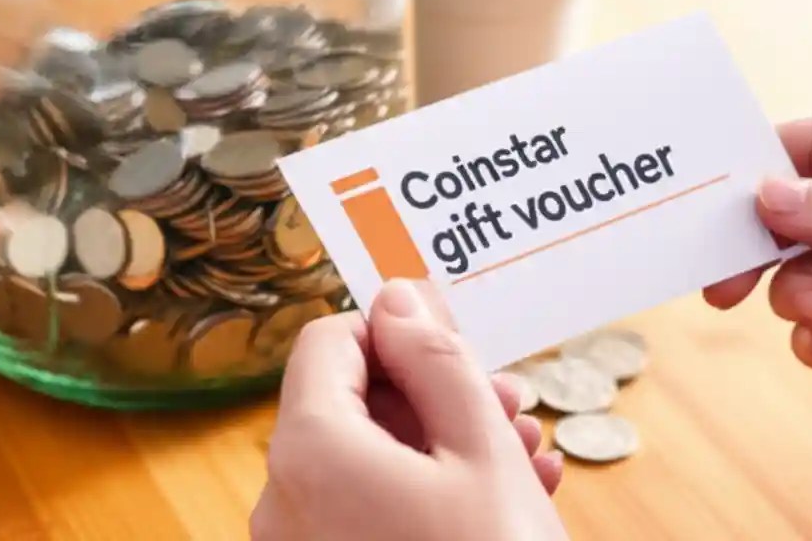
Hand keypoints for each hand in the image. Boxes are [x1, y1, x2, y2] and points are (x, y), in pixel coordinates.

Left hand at [251, 280, 567, 540]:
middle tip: (509, 399)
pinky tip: (507, 497)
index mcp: (310, 451)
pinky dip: (429, 495)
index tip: (457, 339)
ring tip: (525, 452)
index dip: (396, 327)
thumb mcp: (479, 446)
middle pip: (351, 405)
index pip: (329, 342)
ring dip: (447, 445)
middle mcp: (285, 503)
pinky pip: (370, 515)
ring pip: (370, 464)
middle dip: (435, 394)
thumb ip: (434, 356)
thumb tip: (398, 297)